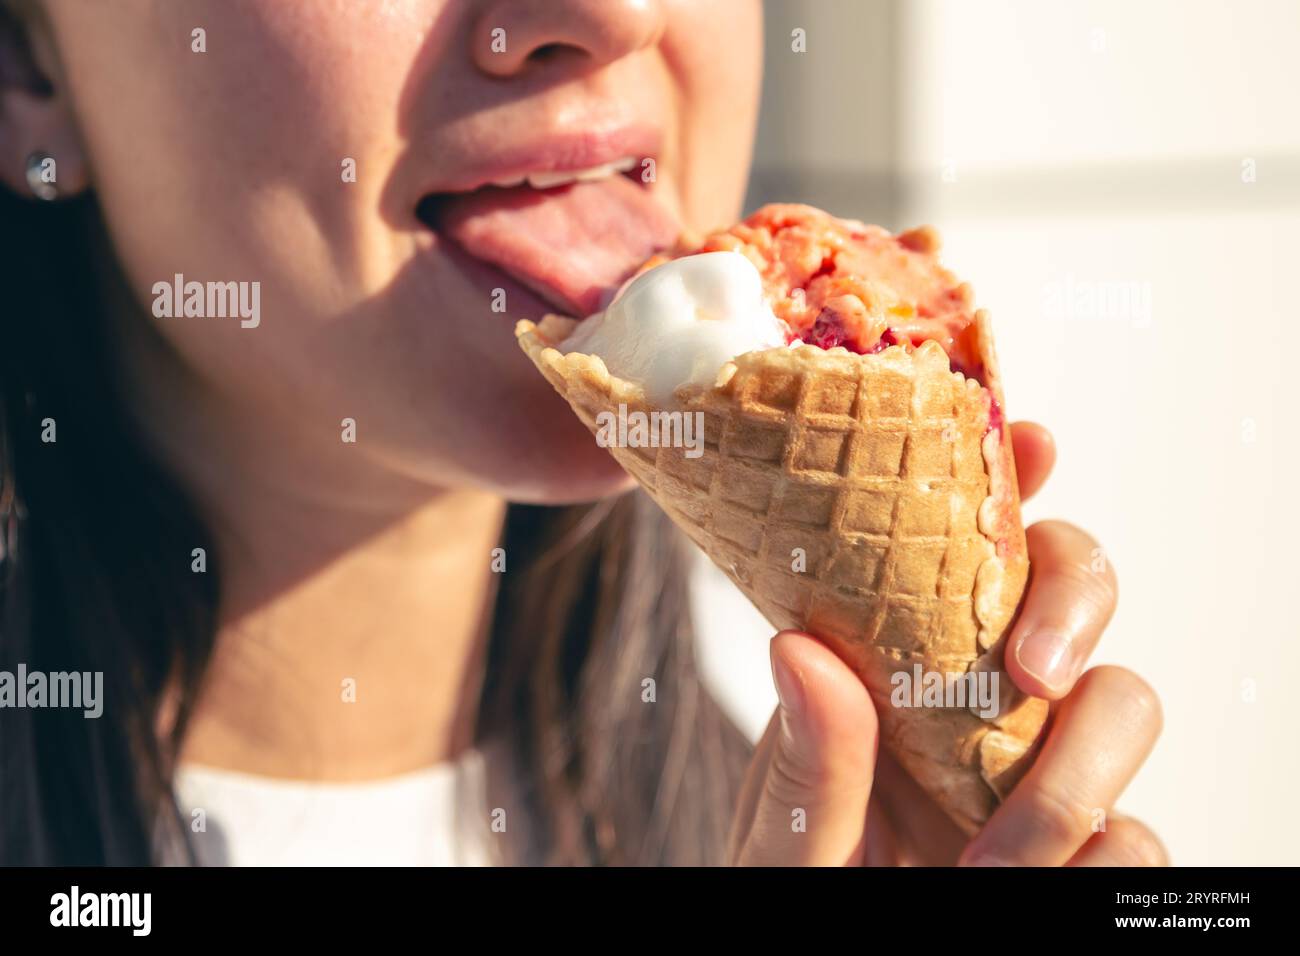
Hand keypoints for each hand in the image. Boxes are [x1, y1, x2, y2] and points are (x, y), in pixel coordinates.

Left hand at [727, 422, 1165, 865]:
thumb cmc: (802, 892)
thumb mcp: (779, 847)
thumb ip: (799, 768)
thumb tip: (802, 650)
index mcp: (894, 669)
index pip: (952, 549)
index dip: (1000, 480)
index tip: (1025, 442)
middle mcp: (976, 703)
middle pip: (1071, 590)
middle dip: (1070, 604)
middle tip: (1025, 670)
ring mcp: (1040, 774)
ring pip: (1124, 703)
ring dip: (1074, 775)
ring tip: (993, 862)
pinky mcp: (1087, 854)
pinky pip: (1139, 831)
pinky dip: (1104, 854)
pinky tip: (1036, 885)